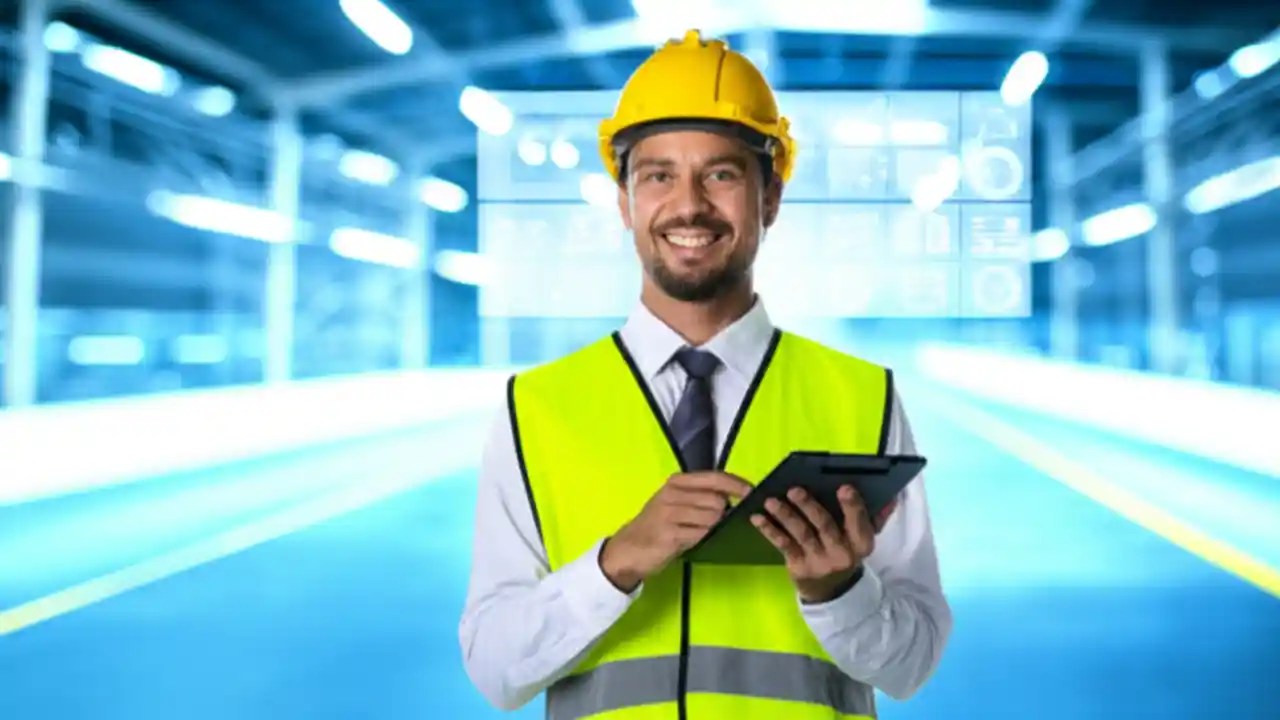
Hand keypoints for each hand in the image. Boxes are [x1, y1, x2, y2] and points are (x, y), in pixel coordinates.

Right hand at [600, 471, 752, 591]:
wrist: (627, 549)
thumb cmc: (656, 526)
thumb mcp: (675, 504)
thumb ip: (700, 497)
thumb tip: (734, 498)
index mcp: (676, 482)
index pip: (714, 478)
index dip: (736, 484)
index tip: (752, 492)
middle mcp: (673, 494)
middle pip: (717, 500)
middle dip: (724, 513)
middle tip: (719, 523)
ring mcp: (670, 514)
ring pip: (712, 518)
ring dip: (714, 528)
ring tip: (700, 532)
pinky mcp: (670, 534)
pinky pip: (701, 534)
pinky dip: (703, 538)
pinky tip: (693, 541)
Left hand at [751, 485, 897, 602]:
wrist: (834, 591)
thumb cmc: (847, 552)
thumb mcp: (864, 538)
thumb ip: (876, 516)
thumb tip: (892, 497)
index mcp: (862, 543)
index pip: (860, 523)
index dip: (853, 507)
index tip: (844, 488)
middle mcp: (842, 554)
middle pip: (825, 527)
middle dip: (810, 507)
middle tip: (794, 489)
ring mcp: (819, 562)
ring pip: (801, 535)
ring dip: (785, 516)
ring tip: (771, 500)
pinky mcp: (799, 567)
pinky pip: (784, 546)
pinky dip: (770, 531)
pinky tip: (758, 518)